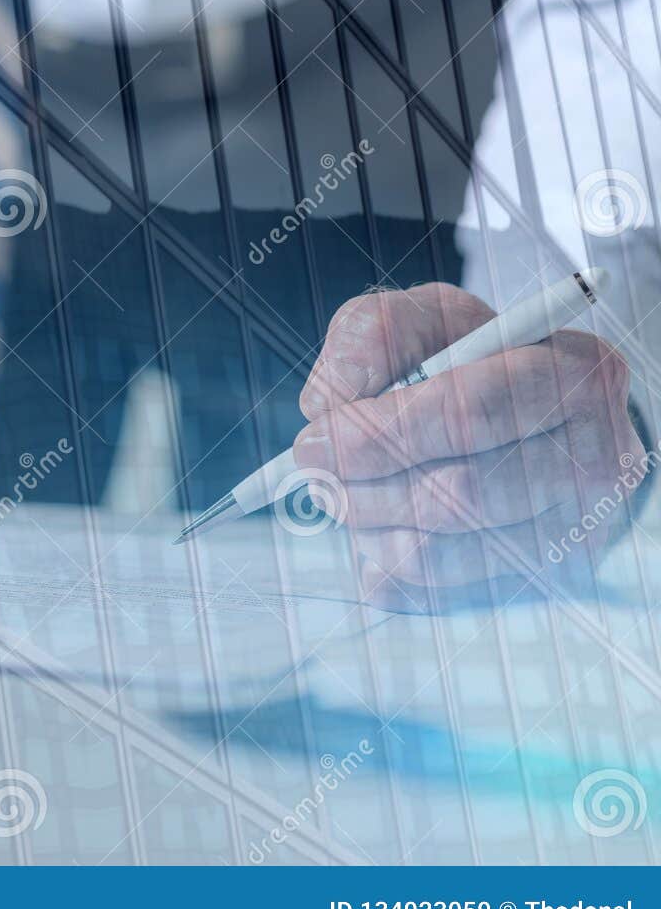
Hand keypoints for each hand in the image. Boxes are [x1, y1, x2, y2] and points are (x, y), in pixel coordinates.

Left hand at [292, 283, 644, 597]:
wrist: (533, 413)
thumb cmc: (470, 359)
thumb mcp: (424, 319)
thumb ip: (371, 336)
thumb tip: (330, 402)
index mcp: (575, 372)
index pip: (468, 414)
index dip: (375, 433)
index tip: (311, 439)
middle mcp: (596, 456)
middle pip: (458, 494)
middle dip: (361, 487)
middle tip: (313, 472)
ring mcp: (577, 527)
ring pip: (440, 551)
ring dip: (365, 524)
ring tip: (345, 493)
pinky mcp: (543, 576)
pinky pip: (435, 589)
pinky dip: (383, 560)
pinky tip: (378, 526)